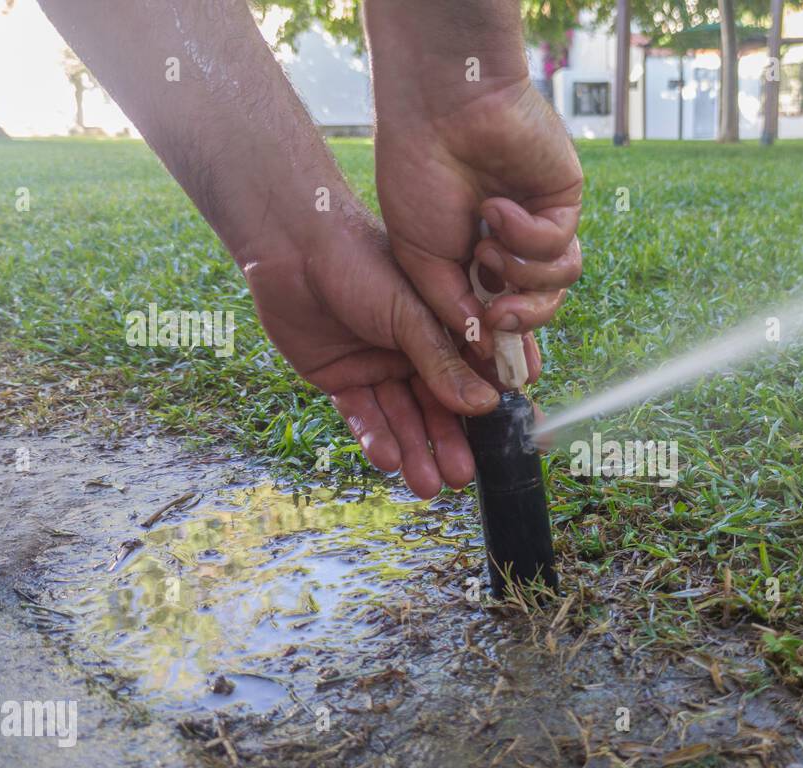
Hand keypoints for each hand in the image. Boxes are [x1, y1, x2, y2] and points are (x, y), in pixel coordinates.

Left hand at [241, 211, 541, 498]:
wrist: (292, 248)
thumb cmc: (361, 264)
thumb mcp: (411, 316)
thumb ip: (443, 364)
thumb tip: (486, 406)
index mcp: (443, 328)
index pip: (475, 376)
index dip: (492, 410)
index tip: (510, 443)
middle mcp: (414, 351)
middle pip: (438, 406)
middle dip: (449, 442)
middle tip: (462, 477)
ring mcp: (379, 367)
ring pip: (402, 417)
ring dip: (415, 450)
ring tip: (428, 484)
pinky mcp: (342, 380)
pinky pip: (363, 415)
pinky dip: (376, 437)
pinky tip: (389, 460)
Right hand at [367, 9, 583, 365]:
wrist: (438, 111)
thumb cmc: (417, 176)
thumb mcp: (422, 261)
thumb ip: (453, 311)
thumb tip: (483, 350)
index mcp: (474, 260)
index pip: (504, 315)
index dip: (506, 344)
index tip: (501, 374)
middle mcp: (512, 245)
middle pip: (540, 307)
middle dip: (522, 321)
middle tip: (496, 318)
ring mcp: (540, 222)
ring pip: (559, 283)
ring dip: (523, 277)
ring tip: (488, 250)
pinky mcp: (563, 202)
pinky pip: (561, 246)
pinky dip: (527, 237)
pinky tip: (498, 208)